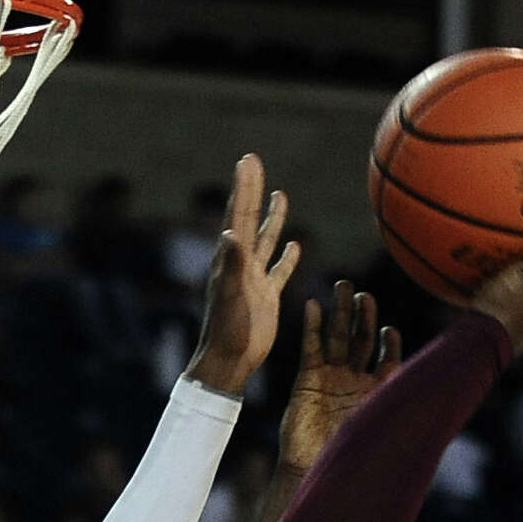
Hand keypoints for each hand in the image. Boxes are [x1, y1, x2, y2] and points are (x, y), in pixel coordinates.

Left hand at [184, 153, 301, 395]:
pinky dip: (286, 257)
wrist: (229, 361)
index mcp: (230, 260)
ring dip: (271, 218)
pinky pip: (278, 271)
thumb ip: (232, 266)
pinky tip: (295, 246)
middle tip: (254, 162)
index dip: (245, 188)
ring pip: (265, 241)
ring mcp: (254, 279)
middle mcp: (240, 264)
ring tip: (278, 194)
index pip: (239, 216)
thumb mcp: (230, 297)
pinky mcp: (266, 296)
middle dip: (252, 191)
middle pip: (249, 220)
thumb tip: (231, 234)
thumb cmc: (227, 331)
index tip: (248, 160)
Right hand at [279, 281, 402, 473]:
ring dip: (340, 312)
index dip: (389, 343)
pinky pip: (311, 347)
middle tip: (365, 296)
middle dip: (364, 317)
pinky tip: (314, 305)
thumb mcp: (387, 421)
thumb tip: (447, 383)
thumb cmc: (353, 453)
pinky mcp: (307, 379)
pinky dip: (311, 325)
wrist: (315, 468)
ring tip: (343, 286)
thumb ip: (406, 398)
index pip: (387, 359)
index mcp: (376, 391)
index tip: (389, 332)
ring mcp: (330, 377)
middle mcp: (354, 380)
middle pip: (361, 341)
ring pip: (337, 337)